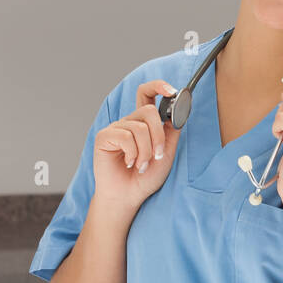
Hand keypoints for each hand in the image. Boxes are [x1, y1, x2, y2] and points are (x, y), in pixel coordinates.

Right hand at [92, 80, 181, 210]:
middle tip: (157, 155)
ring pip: (139, 128)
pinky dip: (132, 153)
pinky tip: (129, 163)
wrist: (129, 196)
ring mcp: (116, 128)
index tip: (173, 91)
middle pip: (148, 111)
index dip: (159, 87)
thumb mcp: (166, 152)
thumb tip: (179, 111)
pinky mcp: (104, 137)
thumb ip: (170, 131)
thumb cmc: (146, 176)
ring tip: (142, 165)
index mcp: (144, 123)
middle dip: (158, 136)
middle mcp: (129, 122)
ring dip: (146, 151)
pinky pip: (125, 136)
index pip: (147, 94)